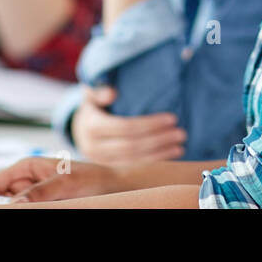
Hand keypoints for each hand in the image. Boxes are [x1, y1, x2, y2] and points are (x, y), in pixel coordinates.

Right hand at [0, 155, 123, 202]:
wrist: (115, 187)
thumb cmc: (94, 179)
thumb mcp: (67, 183)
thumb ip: (40, 191)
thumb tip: (15, 201)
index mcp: (27, 168)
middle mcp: (27, 181)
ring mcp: (33, 196)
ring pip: (9, 206)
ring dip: (3, 210)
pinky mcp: (41, 206)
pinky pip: (24, 210)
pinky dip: (16, 213)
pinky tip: (12, 215)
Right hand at [70, 86, 186, 164]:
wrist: (79, 130)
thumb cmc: (93, 106)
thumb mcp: (92, 95)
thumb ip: (100, 91)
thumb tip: (112, 92)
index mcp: (91, 125)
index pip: (125, 127)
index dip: (149, 124)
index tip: (172, 118)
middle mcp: (94, 147)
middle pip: (132, 146)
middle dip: (159, 141)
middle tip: (181, 133)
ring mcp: (102, 161)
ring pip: (134, 160)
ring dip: (160, 154)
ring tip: (180, 146)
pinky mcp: (110, 169)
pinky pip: (134, 168)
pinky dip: (154, 162)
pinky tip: (170, 155)